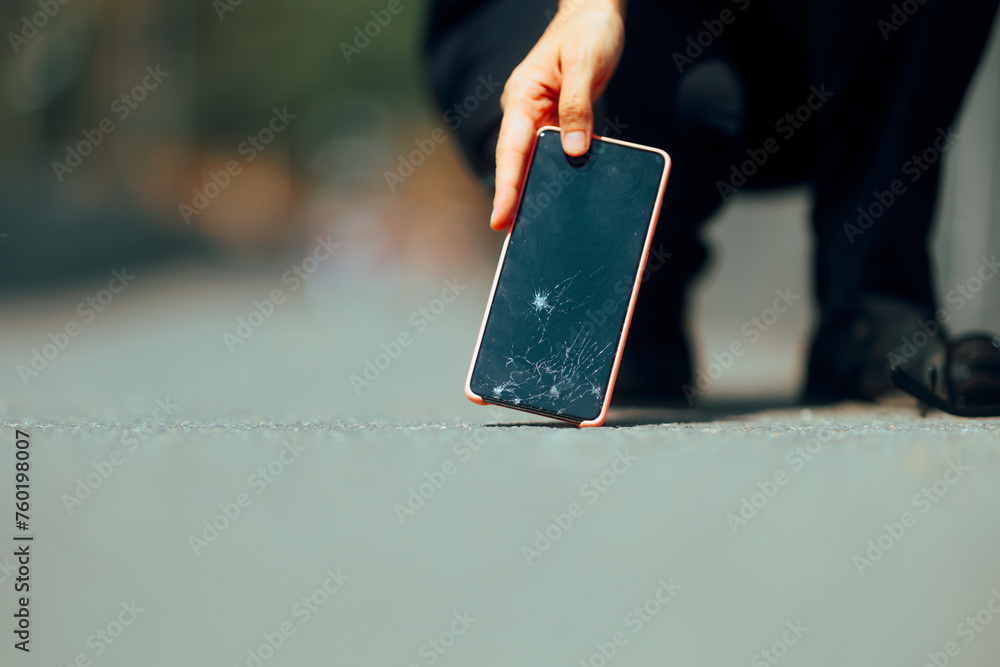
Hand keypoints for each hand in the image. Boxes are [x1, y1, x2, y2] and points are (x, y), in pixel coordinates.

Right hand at [490, 0, 626, 230]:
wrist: (596, 14)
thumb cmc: (589, 32)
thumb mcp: (585, 65)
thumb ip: (578, 107)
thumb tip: (573, 150)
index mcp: (523, 98)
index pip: (511, 150)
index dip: (506, 187)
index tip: (500, 219)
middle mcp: (526, 112)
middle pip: (518, 164)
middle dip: (514, 199)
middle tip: (514, 239)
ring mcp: (540, 118)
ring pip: (534, 162)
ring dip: (534, 192)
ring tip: (534, 230)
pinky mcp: (557, 121)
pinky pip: (552, 154)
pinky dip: (554, 176)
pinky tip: (561, 199)